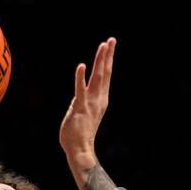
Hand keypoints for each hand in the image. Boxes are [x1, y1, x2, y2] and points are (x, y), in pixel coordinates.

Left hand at [60, 37, 115, 160]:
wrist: (80, 150)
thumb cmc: (80, 134)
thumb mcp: (83, 113)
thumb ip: (82, 101)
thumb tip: (79, 94)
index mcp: (101, 99)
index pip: (105, 75)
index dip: (108, 59)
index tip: (110, 45)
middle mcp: (98, 99)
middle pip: (105, 73)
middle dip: (108, 56)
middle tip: (111, 40)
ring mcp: (90, 103)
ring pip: (97, 78)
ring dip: (100, 61)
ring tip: (103, 46)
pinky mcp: (79, 108)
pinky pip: (80, 90)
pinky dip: (80, 78)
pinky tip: (81, 65)